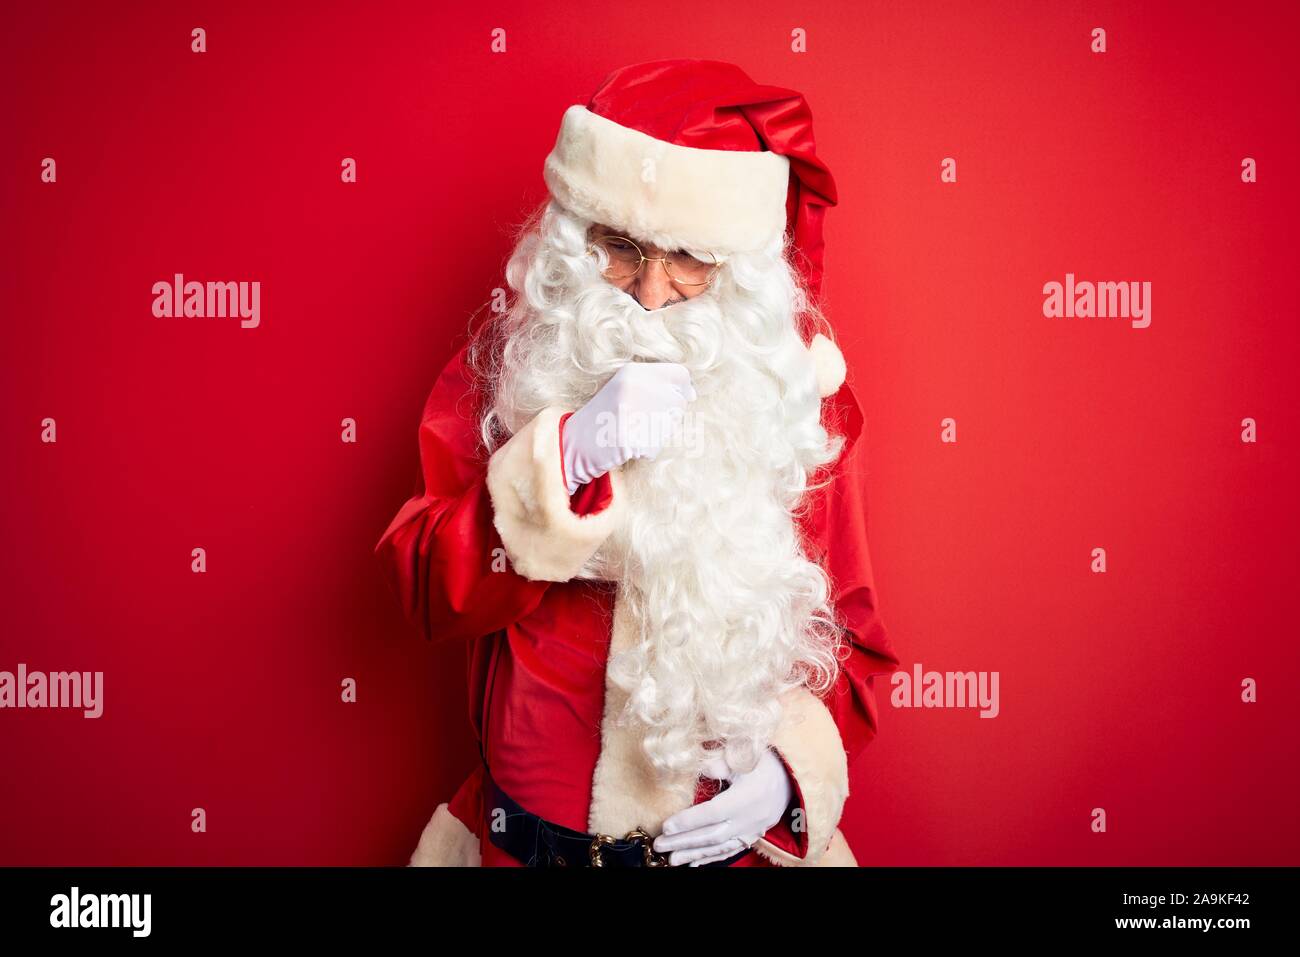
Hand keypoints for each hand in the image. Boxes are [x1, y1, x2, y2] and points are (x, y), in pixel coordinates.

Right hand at [561, 362, 695, 494]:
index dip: (683, 389)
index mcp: (633, 372)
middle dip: (668, 414)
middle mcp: (635, 387)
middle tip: (642, 421)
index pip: (680, 374)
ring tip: (632, 432)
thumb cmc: (604, 417)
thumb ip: (658, 386)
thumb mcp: (626, 390)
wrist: (573, 443)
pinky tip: (627, 446)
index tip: (677, 399)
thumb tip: (692, 393)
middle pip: (679, 401)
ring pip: (670, 424)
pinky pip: (656, 446)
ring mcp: (633, 412)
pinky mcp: (631, 438)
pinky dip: (646, 451)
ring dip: (657, 433)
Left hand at [652, 747, 793, 866]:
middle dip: (683, 842)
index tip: (666, 826)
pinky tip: (695, 863)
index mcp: (746, 797)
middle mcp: (749, 818)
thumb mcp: (742, 753)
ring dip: (693, 854)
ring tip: (672, 860)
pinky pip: (730, 850)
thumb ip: (717, 762)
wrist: (792, 777)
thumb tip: (692, 765)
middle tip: (659, 846)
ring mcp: (751, 830)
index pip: (712, 813)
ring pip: (719, 847)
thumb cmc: (764, 761)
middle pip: (711, 834)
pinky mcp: (752, 835)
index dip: (689, 821)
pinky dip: (711, 857)